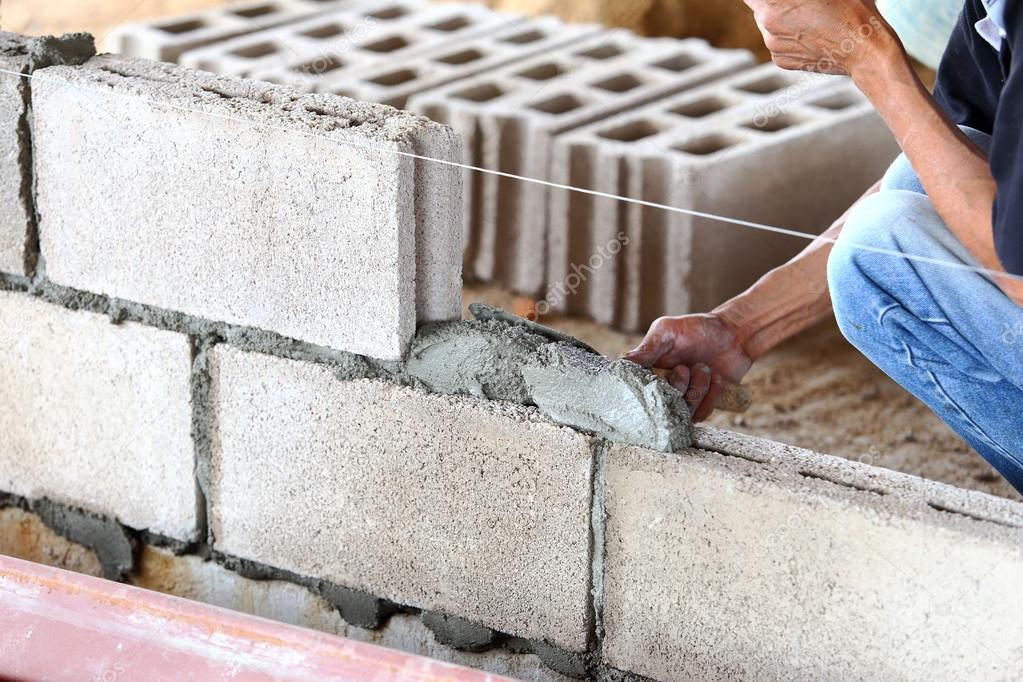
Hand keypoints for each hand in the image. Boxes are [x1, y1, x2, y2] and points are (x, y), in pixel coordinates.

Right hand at [623, 314, 752, 421]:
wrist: (733, 334)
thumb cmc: (697, 328)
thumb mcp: (667, 330)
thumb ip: (647, 347)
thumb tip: (620, 363)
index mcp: (649, 370)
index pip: (637, 390)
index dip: (648, 388)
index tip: (661, 378)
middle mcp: (663, 388)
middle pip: (661, 405)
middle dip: (678, 386)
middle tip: (686, 367)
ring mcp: (683, 399)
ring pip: (684, 411)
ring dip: (698, 389)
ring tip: (705, 368)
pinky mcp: (702, 407)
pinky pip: (702, 415)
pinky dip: (712, 396)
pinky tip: (717, 378)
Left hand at [741, 0, 894, 74]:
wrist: (864, 50)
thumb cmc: (852, 10)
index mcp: (774, 4)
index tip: (788, 0)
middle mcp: (767, 25)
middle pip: (758, 4)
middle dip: (773, 1)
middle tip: (799, 4)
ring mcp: (772, 45)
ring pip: (766, 24)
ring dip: (780, 17)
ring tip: (808, 16)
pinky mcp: (780, 61)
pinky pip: (777, 42)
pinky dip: (787, 36)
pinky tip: (810, 33)